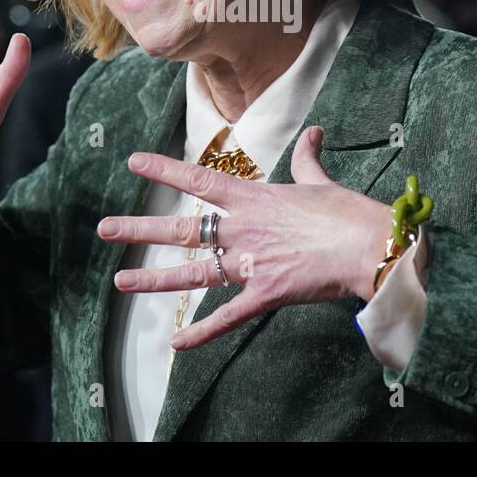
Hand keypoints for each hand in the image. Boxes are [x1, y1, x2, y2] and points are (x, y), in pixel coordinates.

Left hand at [96, 126, 391, 350]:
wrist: (371, 247)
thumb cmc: (349, 213)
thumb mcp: (321, 182)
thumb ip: (308, 159)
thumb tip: (315, 132)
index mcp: (254, 199)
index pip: (199, 179)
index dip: (164, 169)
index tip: (133, 161)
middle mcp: (243, 230)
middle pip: (182, 229)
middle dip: (140, 228)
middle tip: (105, 228)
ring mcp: (251, 263)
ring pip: (193, 272)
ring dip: (154, 278)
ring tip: (121, 280)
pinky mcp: (265, 294)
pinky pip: (227, 317)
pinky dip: (201, 333)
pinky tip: (175, 344)